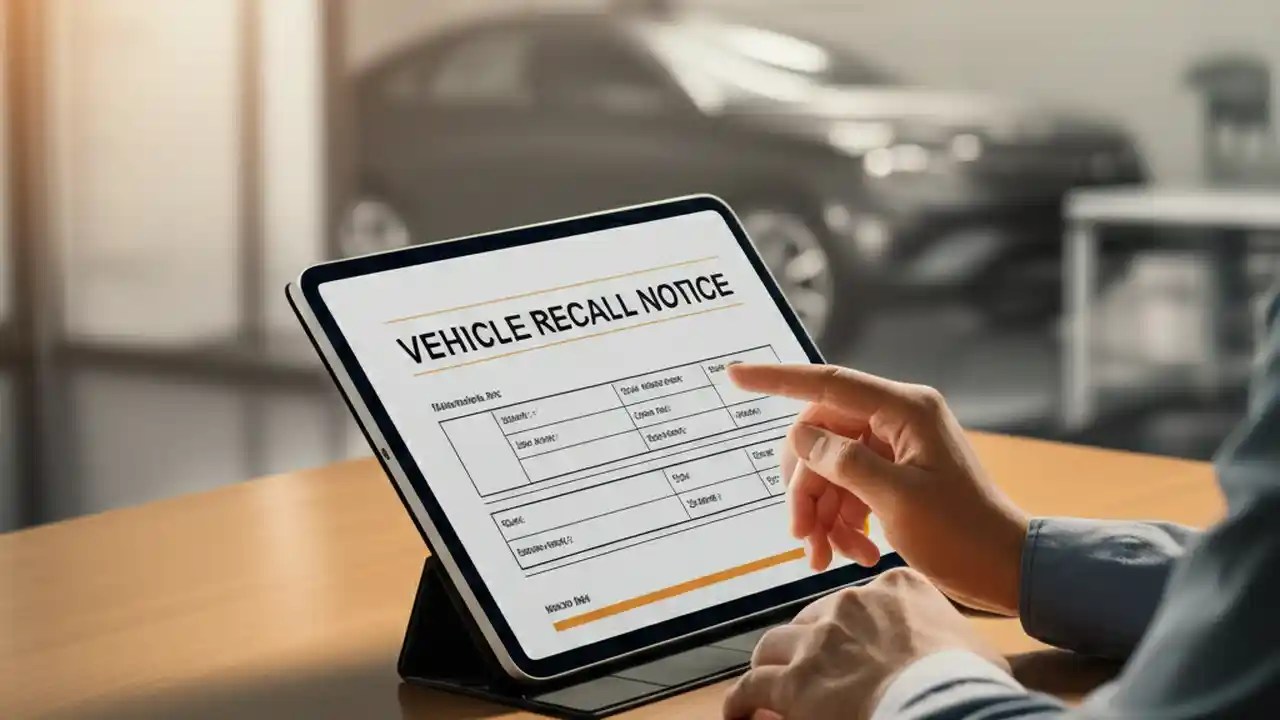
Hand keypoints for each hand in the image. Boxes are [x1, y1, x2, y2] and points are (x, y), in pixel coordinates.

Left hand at [723, 567, 1007, 719]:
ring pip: (774, 647)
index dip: (848, 630)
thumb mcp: (971, 644)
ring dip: (769, 668)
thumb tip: (961, 653)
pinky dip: (742, 701)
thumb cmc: (970, 682)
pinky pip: (753, 686)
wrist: (946, 702)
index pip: (859, 602)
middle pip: (811, 621)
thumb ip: (949, 635)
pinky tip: (740, 714)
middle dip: (806, 646)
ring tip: (764, 691)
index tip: (850, 649)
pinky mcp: (795, 681)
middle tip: (806, 672)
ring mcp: (819, 640)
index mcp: (895, 588)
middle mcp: (850, 604)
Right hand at [727, 363, 1028, 614]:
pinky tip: (853, 553)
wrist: (1004, 570)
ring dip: (821, 514)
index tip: (734, 376)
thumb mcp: (897, 499)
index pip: (828, 385)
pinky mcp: (893, 476)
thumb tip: (801, 437)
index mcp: (905, 410)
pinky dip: (841, 522)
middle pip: (820, 438)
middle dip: (804, 487)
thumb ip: (843, 463)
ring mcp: (894, 449)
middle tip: (801, 534)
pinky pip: (846, 489)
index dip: (776, 380)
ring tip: (826, 557)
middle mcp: (897, 421)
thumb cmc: (963, 533)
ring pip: (828, 469)